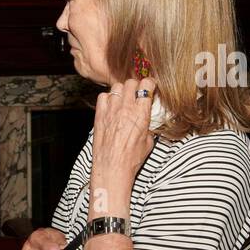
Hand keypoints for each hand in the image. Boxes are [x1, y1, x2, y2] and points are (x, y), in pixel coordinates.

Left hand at [90, 78, 155, 204]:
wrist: (112, 167)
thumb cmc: (131, 158)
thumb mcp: (148, 141)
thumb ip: (147, 125)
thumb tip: (146, 120)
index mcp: (142, 113)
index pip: (147, 85)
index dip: (149, 84)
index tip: (150, 87)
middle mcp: (126, 108)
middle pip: (131, 82)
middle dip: (135, 86)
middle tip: (136, 93)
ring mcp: (111, 110)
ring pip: (117, 87)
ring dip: (122, 91)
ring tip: (123, 99)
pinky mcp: (99, 115)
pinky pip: (103, 96)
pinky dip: (108, 98)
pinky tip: (111, 106)